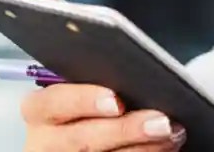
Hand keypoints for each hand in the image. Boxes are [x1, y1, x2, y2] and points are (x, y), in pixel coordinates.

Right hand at [20, 83, 186, 150]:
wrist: (73, 142)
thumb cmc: (85, 107)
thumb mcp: (82, 90)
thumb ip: (100, 80)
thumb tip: (138, 71)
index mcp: (41, 111)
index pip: (53, 102)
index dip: (85, 100)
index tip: (116, 100)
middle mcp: (45, 142)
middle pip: (83, 140)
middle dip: (126, 130)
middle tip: (162, 121)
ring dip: (144, 149)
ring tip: (173, 134)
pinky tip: (165, 148)